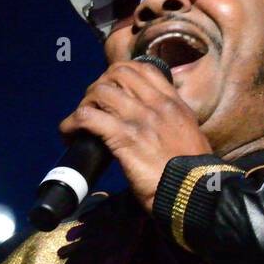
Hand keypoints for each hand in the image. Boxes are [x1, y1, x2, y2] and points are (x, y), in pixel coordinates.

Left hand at [59, 60, 211, 212]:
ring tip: (78, 122)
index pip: (144, 70)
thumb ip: (173, 126)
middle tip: (91, 106)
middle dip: (99, 86)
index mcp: (174, 104)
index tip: (110, 89)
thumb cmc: (192, 175)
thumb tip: (155, 130)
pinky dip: (72, 122)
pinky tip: (68, 133)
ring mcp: (141, 119)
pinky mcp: (125, 137)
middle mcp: (158, 105)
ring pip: (101, 91)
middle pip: (118, 74)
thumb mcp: (190, 138)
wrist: (195, 193)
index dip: (119, 74)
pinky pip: (88, 117)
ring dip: (84, 104)